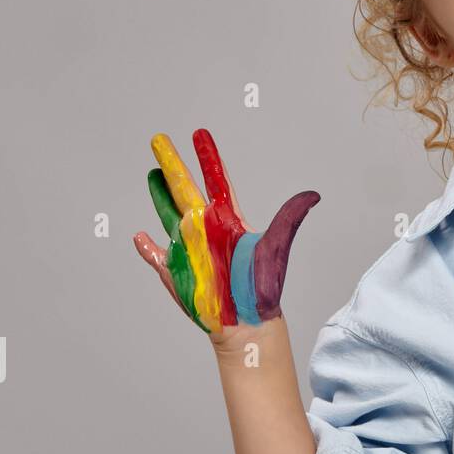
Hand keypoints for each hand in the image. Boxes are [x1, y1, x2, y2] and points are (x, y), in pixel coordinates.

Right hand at [132, 128, 319, 343]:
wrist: (246, 320)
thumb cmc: (261, 286)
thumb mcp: (274, 247)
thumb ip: (288, 218)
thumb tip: (314, 195)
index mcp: (228, 220)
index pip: (216, 180)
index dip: (207, 157)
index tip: (199, 133)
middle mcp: (206, 230)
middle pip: (185, 189)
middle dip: (172, 164)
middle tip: (159, 140)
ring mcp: (190, 249)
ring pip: (168, 215)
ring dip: (158, 196)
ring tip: (151, 174)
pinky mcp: (177, 272)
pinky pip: (157, 256)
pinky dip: (148, 247)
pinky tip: (140, 236)